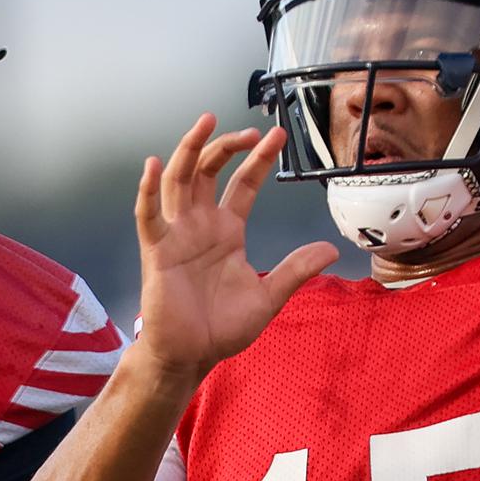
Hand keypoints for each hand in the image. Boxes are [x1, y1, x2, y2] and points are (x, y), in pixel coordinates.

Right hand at [131, 114, 339, 382]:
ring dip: (190, 150)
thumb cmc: (222, 329)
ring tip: (206, 123)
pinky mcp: (156, 251)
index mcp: (227, 231)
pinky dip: (148, 189)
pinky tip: (154, 165)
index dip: (258, 160)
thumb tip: (331, 250)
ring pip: (179, 181)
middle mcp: (200, 225)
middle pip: (209, 171)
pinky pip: (148, 215)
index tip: (277, 137)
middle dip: (227, 146)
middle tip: (251, 131)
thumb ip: (295, 270)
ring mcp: (176, 235)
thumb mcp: (268, 296)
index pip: (243, 184)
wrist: (191, 356)